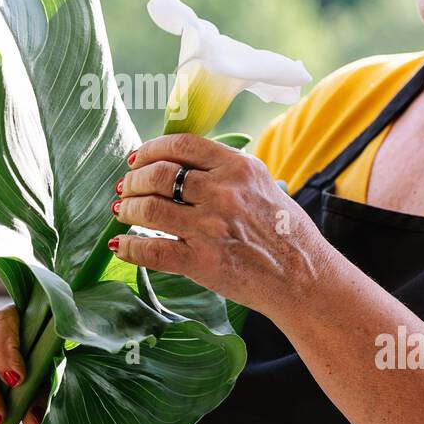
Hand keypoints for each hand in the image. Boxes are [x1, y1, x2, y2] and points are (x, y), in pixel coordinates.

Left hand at [109, 133, 335, 316]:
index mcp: (238, 169)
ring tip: (122, 210)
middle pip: (159, 175)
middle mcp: (222, 194)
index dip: (152, 149)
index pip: (182, 146)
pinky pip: (151, 251)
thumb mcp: (262, 185)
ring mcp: (209, 228)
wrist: (303, 277)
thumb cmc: (286, 232)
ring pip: (149, 208)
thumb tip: (181, 163)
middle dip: (133, 179)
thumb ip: (227, 171)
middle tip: (125, 187)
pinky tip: (120, 244)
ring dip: (128, 208)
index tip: (138, 157)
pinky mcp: (201, 262)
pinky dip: (129, 247)